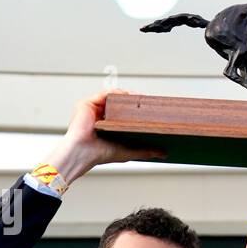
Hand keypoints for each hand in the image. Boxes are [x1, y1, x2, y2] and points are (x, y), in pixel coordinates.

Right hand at [42, 89, 164, 183]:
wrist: (82, 153)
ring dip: (128, 95)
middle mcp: (100, 116)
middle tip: (149, 102)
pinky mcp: (87, 103)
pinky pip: (105, 93)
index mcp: (107, 126)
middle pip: (120, 104)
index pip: (125, 114)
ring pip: (114, 97)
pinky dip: (117, 93)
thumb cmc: (99, 154)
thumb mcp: (128, 151)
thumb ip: (145, 151)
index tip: (151, 110)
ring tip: (141, 98)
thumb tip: (163, 153)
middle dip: (135, 102)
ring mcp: (93, 109)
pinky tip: (128, 96)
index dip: (137, 111)